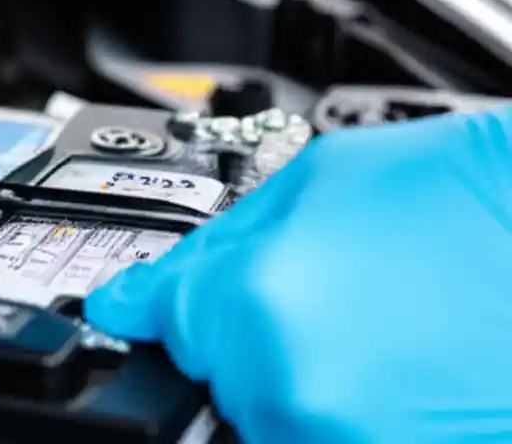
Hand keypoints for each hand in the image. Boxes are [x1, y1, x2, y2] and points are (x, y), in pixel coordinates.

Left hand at [86, 109, 511, 442]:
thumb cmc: (460, 198)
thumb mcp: (316, 181)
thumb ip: (217, 243)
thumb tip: (138, 294)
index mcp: (250, 303)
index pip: (150, 320)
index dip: (153, 306)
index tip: (137, 310)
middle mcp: (285, 386)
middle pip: (214, 375)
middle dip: (245, 340)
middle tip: (315, 300)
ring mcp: (339, 436)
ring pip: (269, 414)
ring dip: (297, 379)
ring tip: (370, 330)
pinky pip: (324, 430)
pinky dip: (347, 406)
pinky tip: (395, 365)